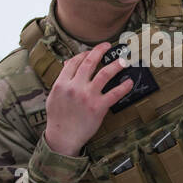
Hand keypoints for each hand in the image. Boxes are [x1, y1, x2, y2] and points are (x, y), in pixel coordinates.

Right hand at [42, 42, 133, 156]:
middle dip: (100, 50)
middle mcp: (75, 87)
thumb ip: (61, 80)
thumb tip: (67, 64)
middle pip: (90, 62)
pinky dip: (124, 87)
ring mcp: (88, 96)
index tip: (92, 51)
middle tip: (109, 46)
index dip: (84, 54)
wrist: (63, 137)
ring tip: (123, 60)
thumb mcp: (53, 96)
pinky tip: (129, 82)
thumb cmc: (58, 118)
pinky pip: (115, 93)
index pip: (74, 62)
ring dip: (116, 65)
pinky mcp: (98, 107)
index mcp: (62, 83)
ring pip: (105, 74)